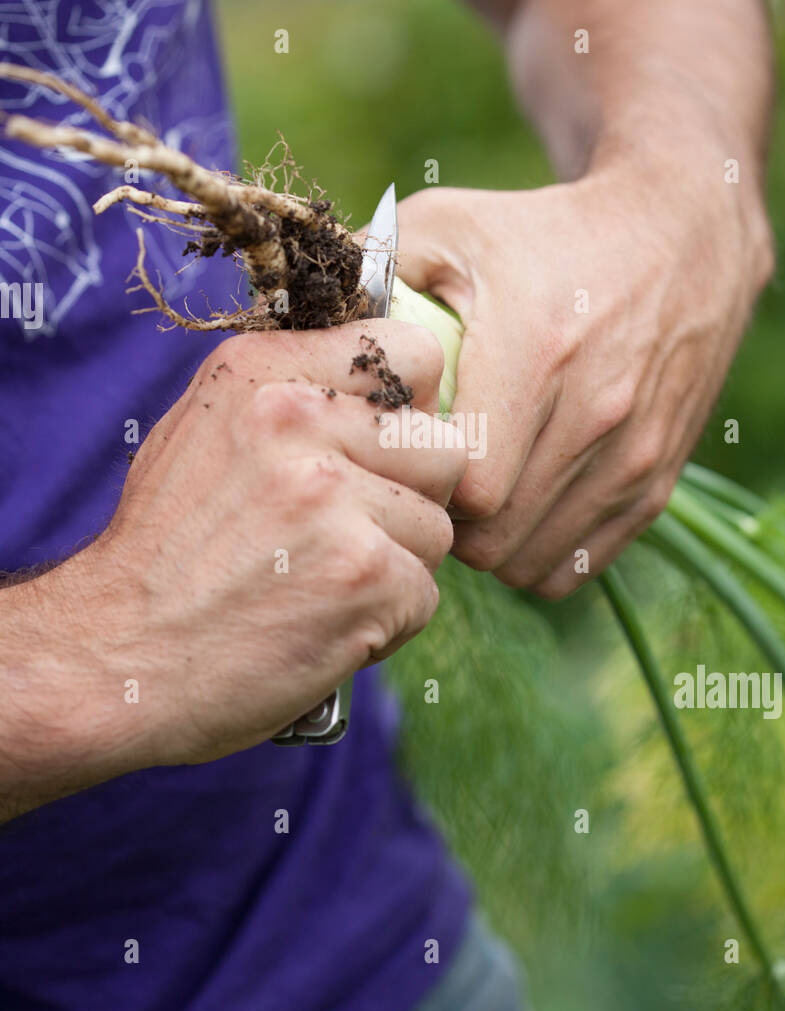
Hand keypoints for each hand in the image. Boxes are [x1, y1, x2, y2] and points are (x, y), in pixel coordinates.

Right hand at [63, 321, 465, 765]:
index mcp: (265, 374)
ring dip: (396, 567)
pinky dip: (384, 623)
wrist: (115, 656)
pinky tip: (321, 626)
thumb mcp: (203, 434)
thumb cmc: (164, 555)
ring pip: (438, 527)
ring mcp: (335, 497)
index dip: (409, 412)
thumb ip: (293, 397)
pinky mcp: (363, 574)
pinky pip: (424, 594)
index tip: (374, 452)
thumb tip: (391, 390)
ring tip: (320, 584)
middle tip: (342, 537)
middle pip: (442, 448)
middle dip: (408, 501)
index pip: (412, 354)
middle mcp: (301, 420)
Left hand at [395, 159, 772, 598]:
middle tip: (426, 484)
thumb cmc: (542, 233)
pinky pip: (580, 566)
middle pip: (494, 539)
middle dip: (447, 527)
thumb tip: (295, 325)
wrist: (681, 237)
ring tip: (469, 494)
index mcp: (536, 353)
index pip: (465, 488)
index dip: (422, 484)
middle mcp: (596, 414)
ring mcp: (635, 455)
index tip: (405, 455)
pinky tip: (516, 508)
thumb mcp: (448, 225)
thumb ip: (370, 275)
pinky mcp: (659, 481)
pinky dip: (538, 554)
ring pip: (533, 562)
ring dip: (489, 545)